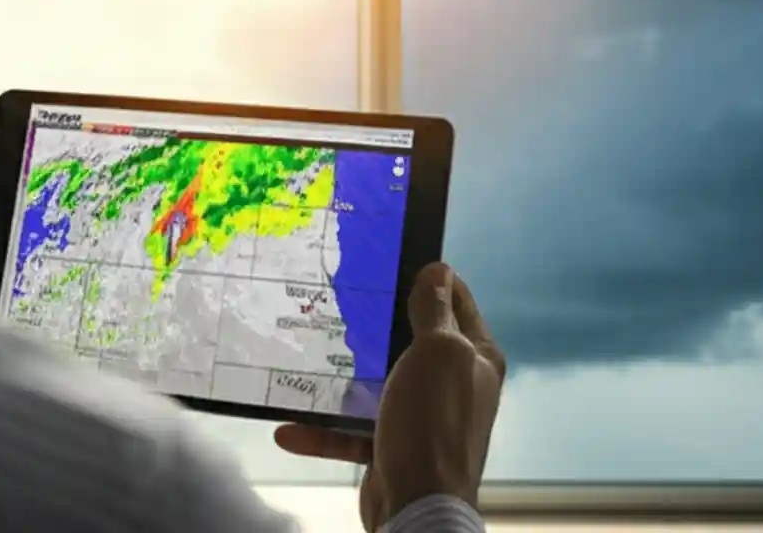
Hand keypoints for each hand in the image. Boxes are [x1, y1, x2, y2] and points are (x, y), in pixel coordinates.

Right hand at [274, 263, 504, 530]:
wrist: (417, 507)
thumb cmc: (433, 423)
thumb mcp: (437, 353)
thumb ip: (435, 313)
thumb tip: (438, 270)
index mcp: (474, 357)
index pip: (456, 300)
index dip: (428, 276)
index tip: (387, 255)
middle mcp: (452, 384)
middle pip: (411, 339)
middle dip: (374, 322)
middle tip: (336, 298)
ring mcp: (421, 417)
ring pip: (376, 383)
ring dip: (341, 376)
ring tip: (305, 354)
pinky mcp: (391, 447)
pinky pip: (351, 429)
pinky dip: (322, 430)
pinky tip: (288, 427)